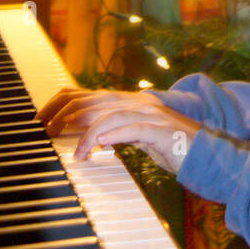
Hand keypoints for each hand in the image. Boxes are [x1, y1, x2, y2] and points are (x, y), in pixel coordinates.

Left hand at [38, 87, 198, 175]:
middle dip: (65, 115)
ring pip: (110, 115)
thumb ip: (117, 133)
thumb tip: (91, 137)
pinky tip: (101, 144)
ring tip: (78, 151)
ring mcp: (151, 114)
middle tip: (47, 132)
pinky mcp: (162, 130)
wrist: (207, 154)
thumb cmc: (173, 148)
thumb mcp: (138, 139)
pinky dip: (115, 135)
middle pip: (93, 101)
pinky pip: (134, 129)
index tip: (42, 119)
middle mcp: (138, 103)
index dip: (61, 103)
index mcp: (129, 102)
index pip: (88, 95)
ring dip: (89, 134)